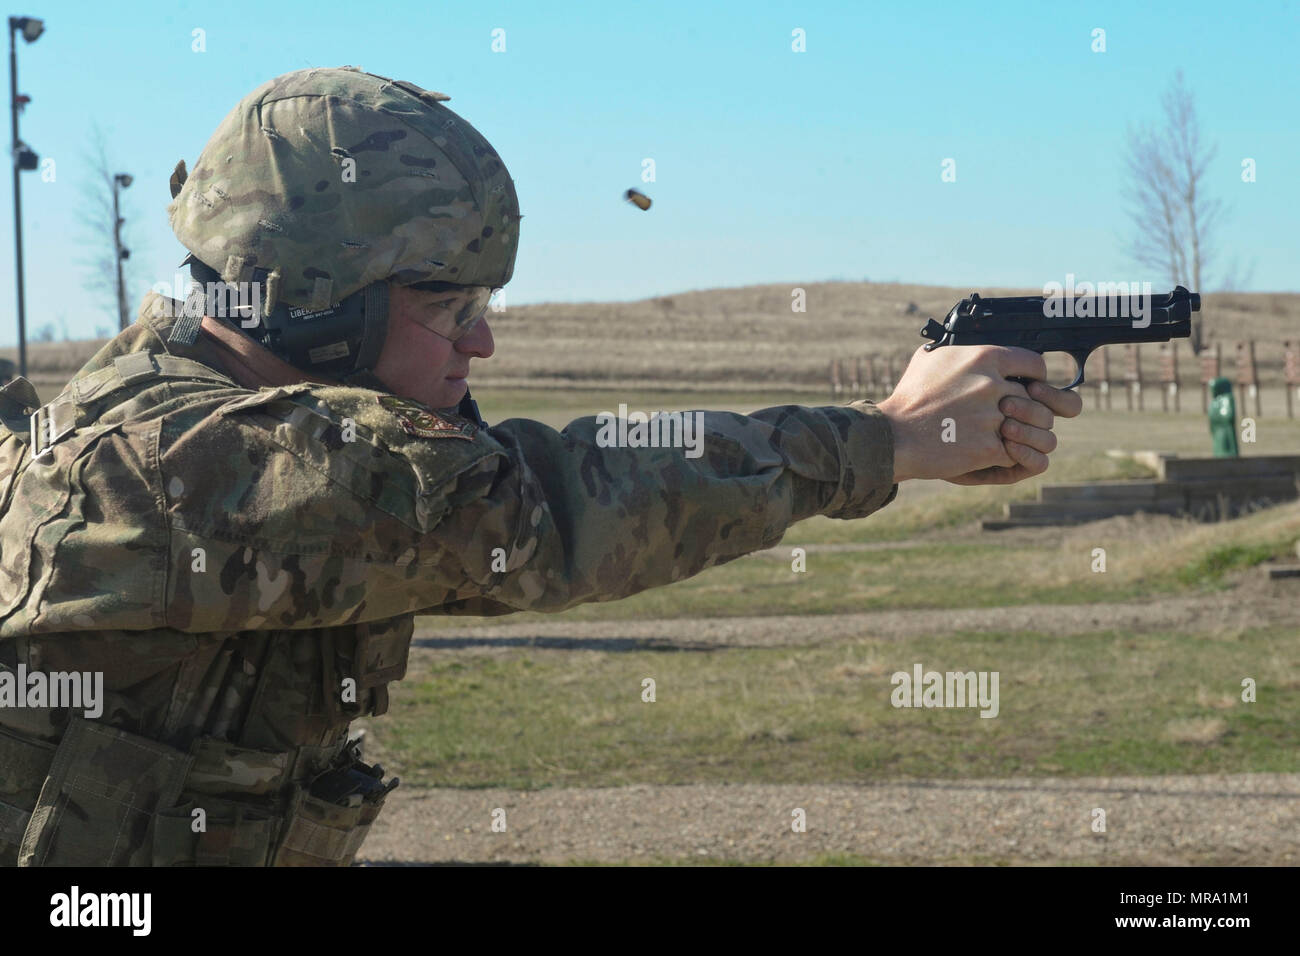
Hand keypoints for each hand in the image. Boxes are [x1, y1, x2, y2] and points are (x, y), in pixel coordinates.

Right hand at [875, 344, 1082, 483]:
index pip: (1034, 364)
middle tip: (1013, 416)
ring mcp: (992, 417)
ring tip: (1011, 436)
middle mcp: (992, 385)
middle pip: (1034, 399)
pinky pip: (1017, 452)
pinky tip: (994, 453)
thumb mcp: (929, 359)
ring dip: (1025, 433)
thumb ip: (957, 350)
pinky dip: (1009, 455)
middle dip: (1026, 409)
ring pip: (1033, 426)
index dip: (1035, 377)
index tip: (1030, 385)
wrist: (893, 436)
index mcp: (983, 358)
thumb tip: (961, 340)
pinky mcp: (988, 448)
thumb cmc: (908, 397)